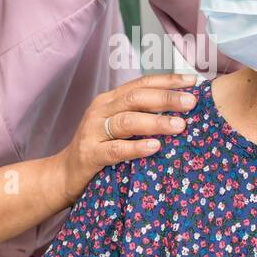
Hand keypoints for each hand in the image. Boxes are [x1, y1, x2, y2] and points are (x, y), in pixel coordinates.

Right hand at [55, 72, 197, 202]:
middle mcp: (100, 111)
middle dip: (166, 98)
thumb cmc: (99, 149)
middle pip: (136, 98)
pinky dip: (136, 148)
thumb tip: (180, 111)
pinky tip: (155, 147)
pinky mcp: (89, 155)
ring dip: (155, 122)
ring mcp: (93, 132)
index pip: (141, 84)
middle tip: (191, 102)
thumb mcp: (117, 127)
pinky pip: (115, 150)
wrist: (64, 175)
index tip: (192, 82)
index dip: (167, 81)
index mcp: (110, 100)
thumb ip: (140, 116)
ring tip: (179, 125)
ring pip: (127, 121)